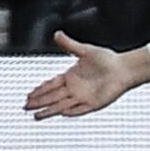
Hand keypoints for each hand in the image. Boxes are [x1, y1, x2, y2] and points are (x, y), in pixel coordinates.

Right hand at [25, 30, 149, 117]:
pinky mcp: (93, 104)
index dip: (39, 90)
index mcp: (71, 76)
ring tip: (35, 116)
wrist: (124, 68)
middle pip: (52, 97)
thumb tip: (56, 34)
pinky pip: (79, 109)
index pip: (51, 85)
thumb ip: (69, 44)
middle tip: (25, 107)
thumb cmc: (107, 59)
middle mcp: (75, 88)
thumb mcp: (84, 50)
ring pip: (61, 105)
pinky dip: (70, 111)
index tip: (28, 95)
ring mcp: (83, 97)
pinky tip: (59, 113)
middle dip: (39, 102)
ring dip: (49, 110)